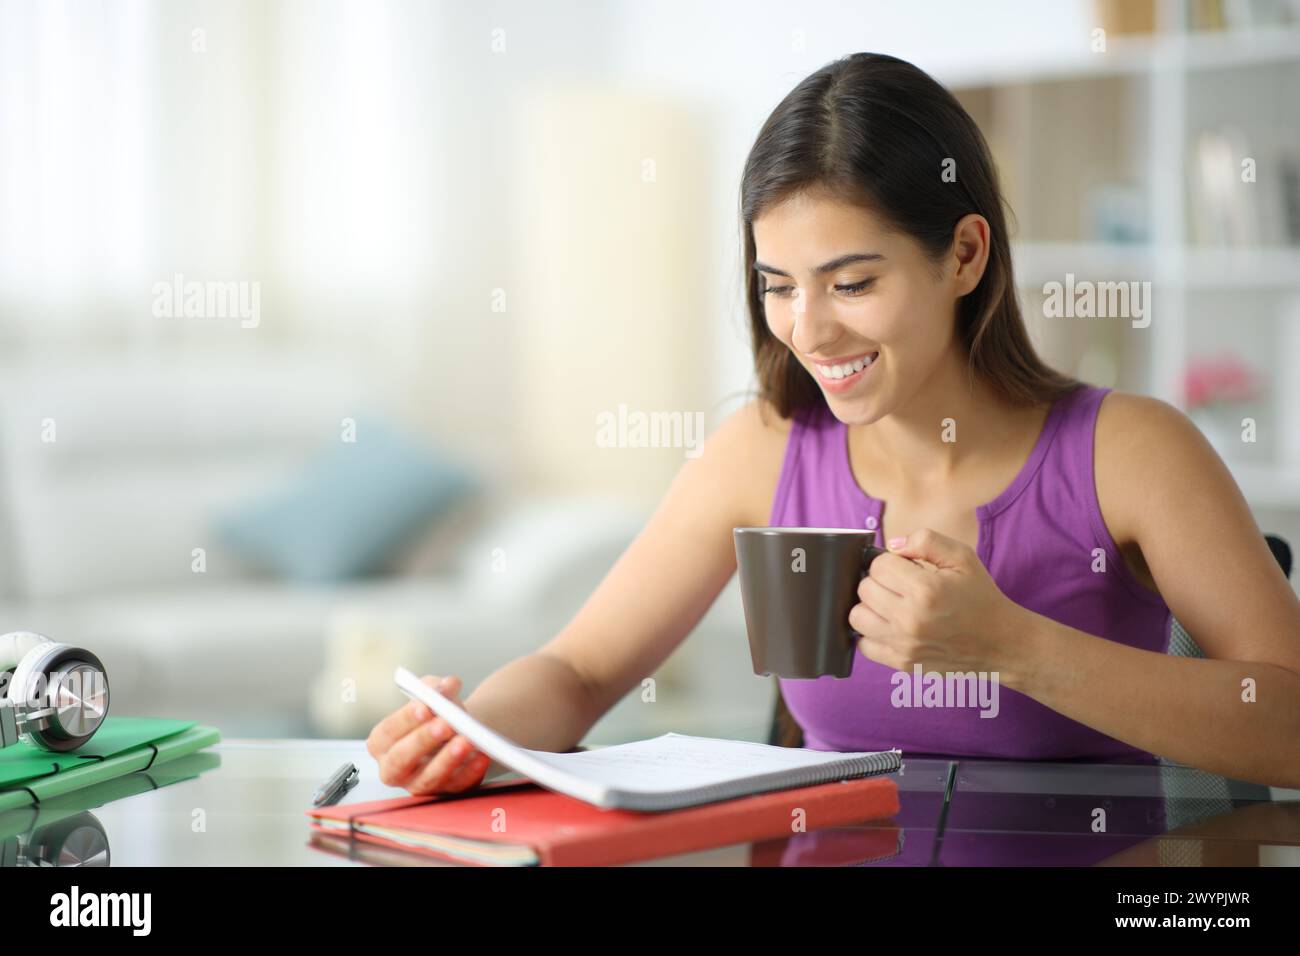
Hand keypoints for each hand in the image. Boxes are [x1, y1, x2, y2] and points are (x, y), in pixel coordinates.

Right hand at [366, 675, 491, 795]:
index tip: (425, 707)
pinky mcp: (445, 792)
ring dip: (448, 759)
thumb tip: (447, 686)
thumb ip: (435, 687)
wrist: (459, 731)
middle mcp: (394, 768)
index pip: (387, 732)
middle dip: (423, 740)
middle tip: (445, 724)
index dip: (405, 720)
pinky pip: (457, 786)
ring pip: (429, 778)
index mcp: (382, 742)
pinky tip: (482, 756)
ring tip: (467, 740)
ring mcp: (419, 784)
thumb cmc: (437, 713)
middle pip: (401, 759)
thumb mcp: (431, 693)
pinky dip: (471, 772)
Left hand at [850, 528, 1026, 677]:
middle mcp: (911, 619)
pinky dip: (872, 633)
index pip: (878, 565)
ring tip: (893, 604)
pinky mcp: (902, 663)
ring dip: (871, 606)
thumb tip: (892, 546)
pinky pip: (864, 644)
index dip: (891, 562)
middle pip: (864, 589)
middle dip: (880, 581)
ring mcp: (904, 645)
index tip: (906, 568)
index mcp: (926, 590)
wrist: (1001, 643)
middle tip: (901, 586)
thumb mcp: (962, 557)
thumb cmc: (980, 597)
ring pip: (857, 616)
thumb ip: (925, 541)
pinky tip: (891, 625)